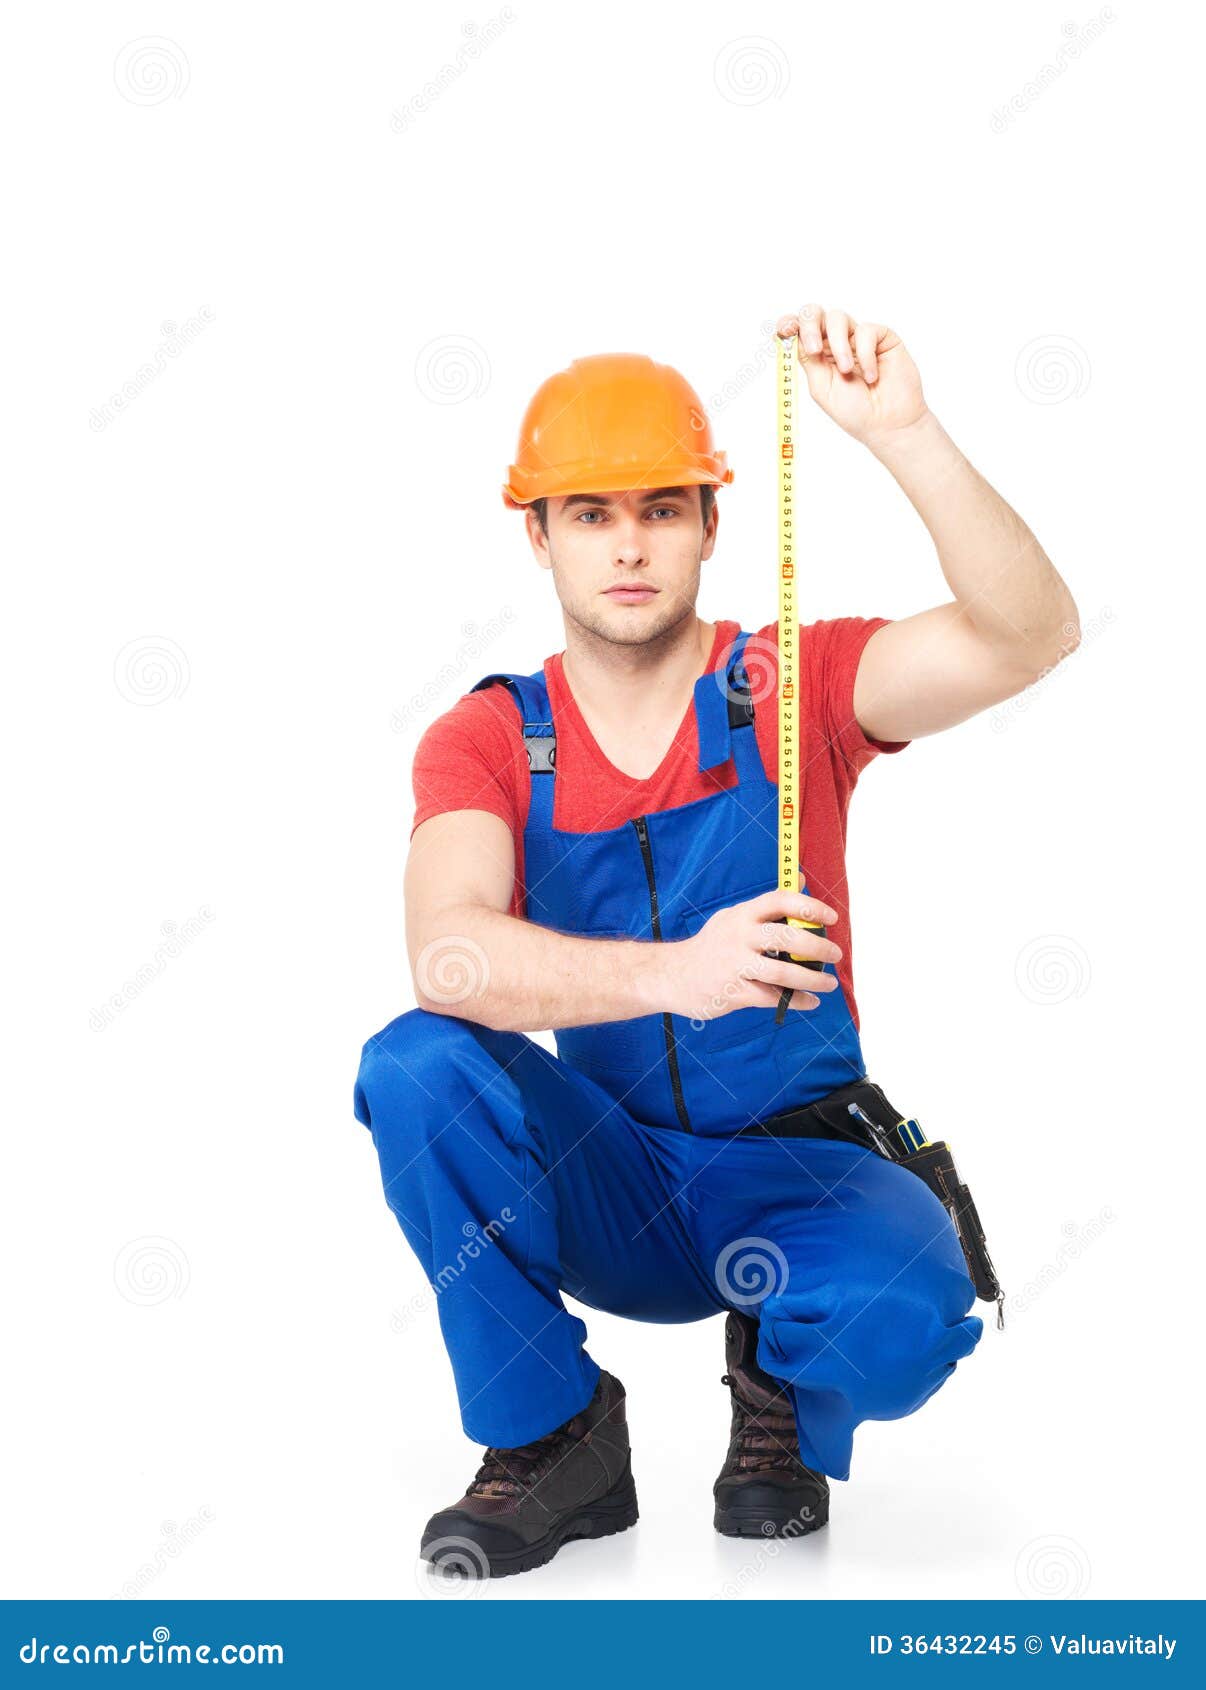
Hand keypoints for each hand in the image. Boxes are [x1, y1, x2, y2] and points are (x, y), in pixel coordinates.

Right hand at [657, 889, 842, 1023]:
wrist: (673, 975)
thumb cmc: (713, 946)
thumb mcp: (735, 917)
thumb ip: (769, 905)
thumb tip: (802, 880)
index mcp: (742, 914)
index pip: (779, 900)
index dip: (809, 906)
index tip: (831, 918)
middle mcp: (739, 936)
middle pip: (785, 936)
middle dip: (817, 947)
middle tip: (835, 955)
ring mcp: (735, 965)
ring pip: (782, 972)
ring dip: (812, 980)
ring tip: (828, 984)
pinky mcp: (733, 992)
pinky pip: (771, 998)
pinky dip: (795, 1001)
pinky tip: (809, 1002)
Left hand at [776, 304, 926, 446]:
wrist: (888, 424)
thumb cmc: (856, 412)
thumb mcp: (821, 388)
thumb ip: (807, 361)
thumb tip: (788, 336)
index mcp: (817, 355)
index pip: (799, 330)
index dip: (790, 324)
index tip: (785, 330)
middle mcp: (836, 343)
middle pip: (816, 314)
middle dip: (810, 326)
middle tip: (813, 349)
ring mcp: (858, 338)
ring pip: (839, 318)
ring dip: (839, 345)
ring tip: (847, 371)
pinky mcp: (881, 337)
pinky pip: (866, 330)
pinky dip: (865, 354)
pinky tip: (871, 375)